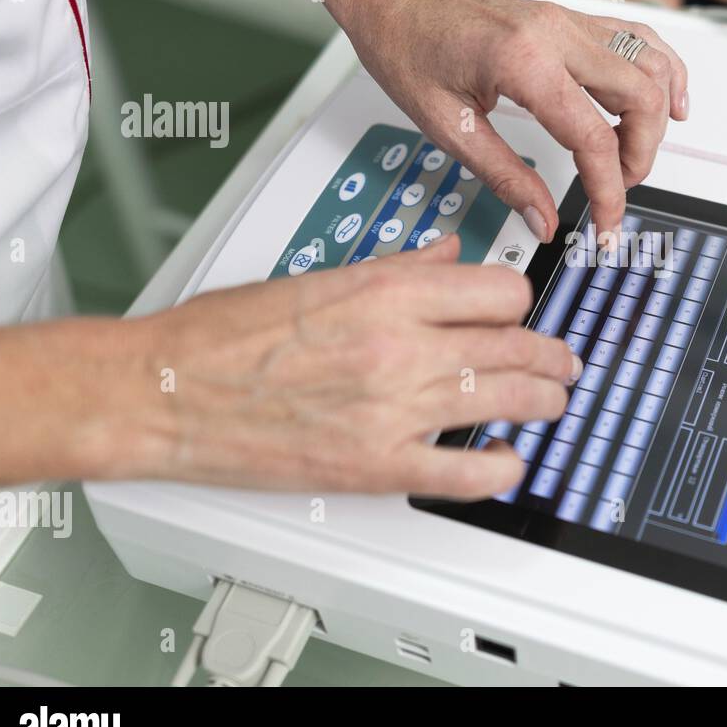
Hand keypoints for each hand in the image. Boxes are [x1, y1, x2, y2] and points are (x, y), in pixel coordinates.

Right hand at [121, 236, 577, 495]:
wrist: (164, 391)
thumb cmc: (224, 335)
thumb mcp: (319, 275)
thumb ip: (398, 268)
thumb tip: (447, 253)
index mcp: (386, 292)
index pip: (500, 290)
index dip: (521, 304)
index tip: (523, 314)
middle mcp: (400, 347)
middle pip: (517, 345)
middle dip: (552, 356)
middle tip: (562, 363)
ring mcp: (393, 409)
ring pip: (509, 399)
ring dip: (545, 402)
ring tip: (552, 402)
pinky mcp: (376, 466)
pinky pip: (467, 473)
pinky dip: (501, 469)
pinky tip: (508, 461)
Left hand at [281, 0, 689, 243]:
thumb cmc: (406, 46)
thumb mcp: (447, 127)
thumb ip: (504, 177)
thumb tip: (542, 219)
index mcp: (522, 62)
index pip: (593, 138)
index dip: (607, 191)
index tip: (603, 223)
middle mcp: (556, 33)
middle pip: (640, 98)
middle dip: (641, 158)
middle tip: (616, 192)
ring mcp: (568, 20)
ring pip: (650, 64)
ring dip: (656, 118)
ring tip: (636, 157)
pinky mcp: (570, 18)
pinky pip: (638, 38)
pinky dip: (663, 70)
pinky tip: (668, 102)